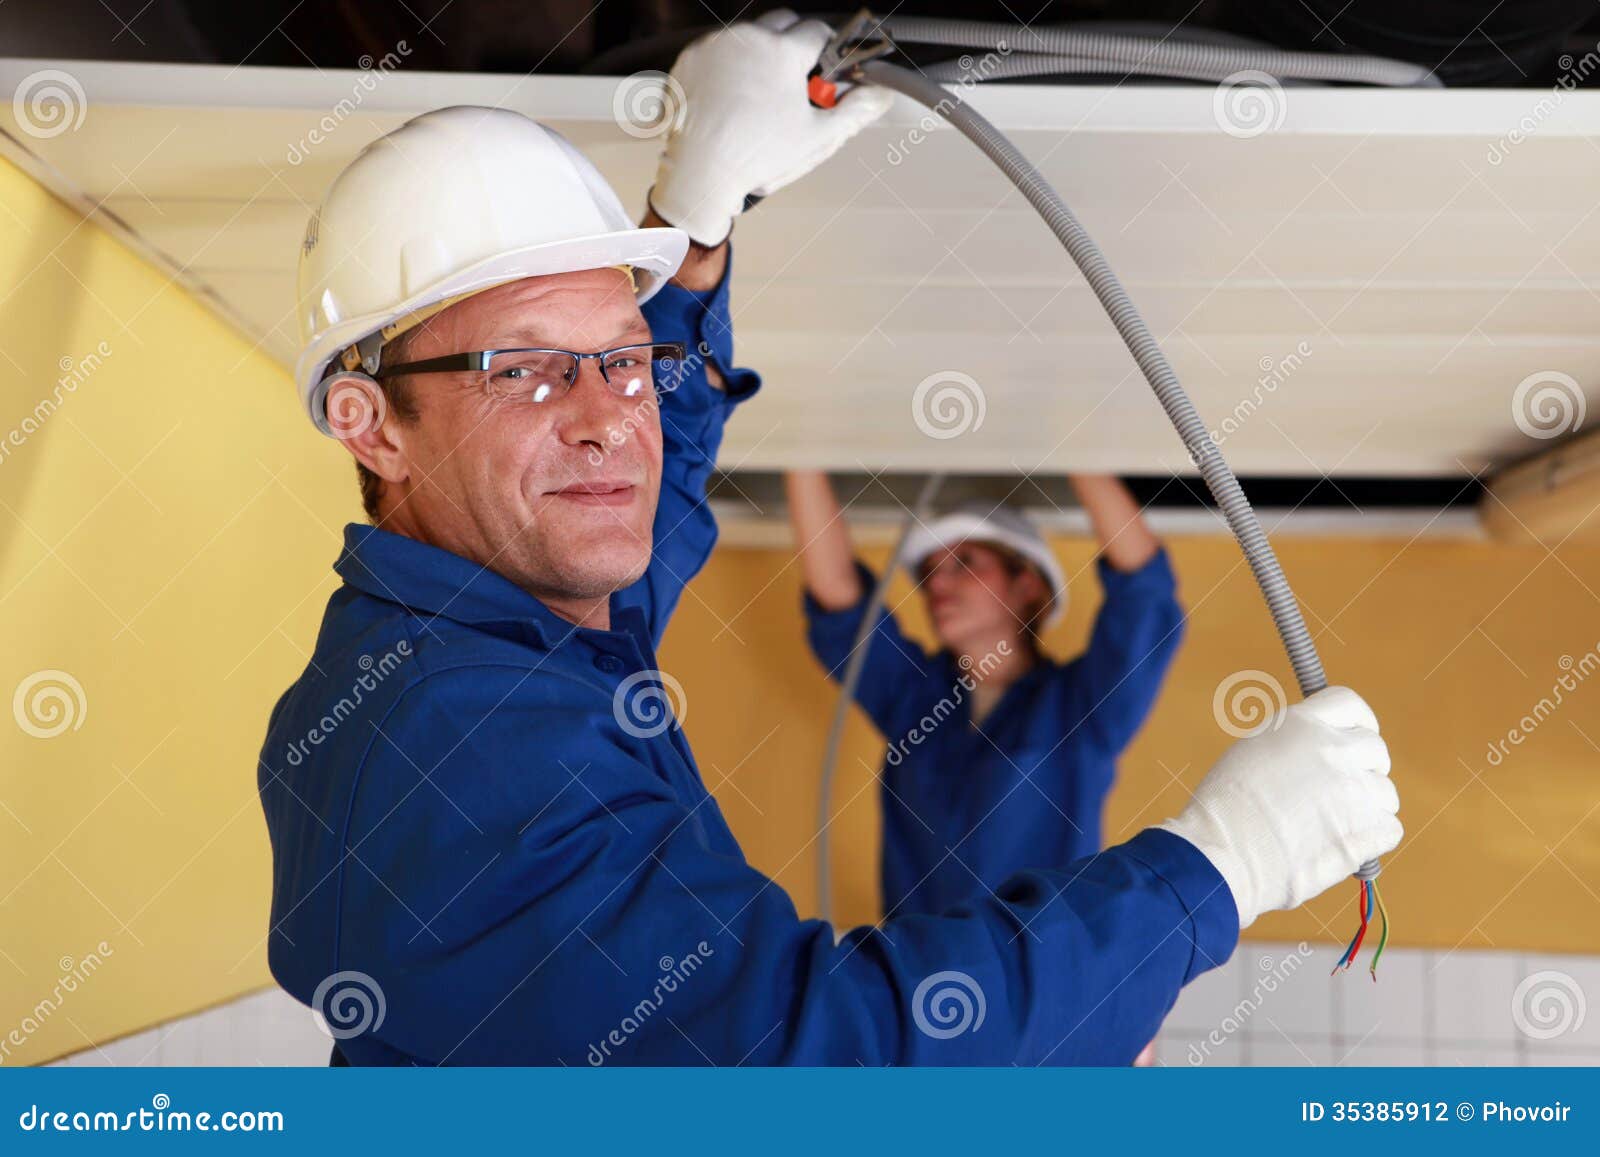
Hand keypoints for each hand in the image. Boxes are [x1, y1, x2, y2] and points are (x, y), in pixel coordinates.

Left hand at [648, 9, 892, 245]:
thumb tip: (879, 95)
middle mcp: (749, 38)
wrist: (700, 171)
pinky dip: (729, 63)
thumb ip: (853, 110)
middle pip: (784, 22)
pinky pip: (718, 49)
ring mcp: (717, 45)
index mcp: (783, 52)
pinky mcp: (691, 57)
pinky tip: (734, 95)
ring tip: (762, 92)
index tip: (828, 64)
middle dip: (795, 41)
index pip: (818, 31)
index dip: (829, 48)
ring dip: (762, 51)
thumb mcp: (815, 137)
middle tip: (798, 76)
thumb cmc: (755, 156)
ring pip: (750, 34)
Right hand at [1158, 686, 1400, 928]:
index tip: (1354, 738)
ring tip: (1329, 826)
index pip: (1349, 704)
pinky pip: (1389, 829)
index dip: (1357, 723)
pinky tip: (1340, 845)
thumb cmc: (1225, 810)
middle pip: (1375, 748)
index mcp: (1301, 724)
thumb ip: (1293, 744)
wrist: (1222, 853)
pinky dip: (1371, 840)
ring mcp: (1354, 789)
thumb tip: (1318, 753)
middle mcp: (1333, 749)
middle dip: (1363, 769)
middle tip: (1337, 792)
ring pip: (1384, 793)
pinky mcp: (1366, 830)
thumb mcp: (1252, 751)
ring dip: (1366, 808)